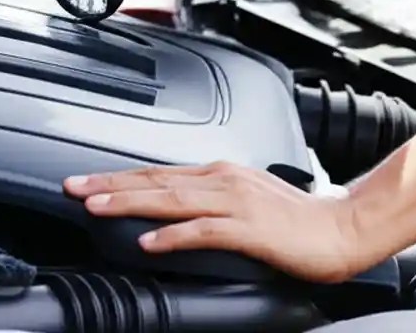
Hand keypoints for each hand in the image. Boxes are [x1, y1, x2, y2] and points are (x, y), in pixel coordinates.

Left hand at [63, 161, 367, 283]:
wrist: (343, 229)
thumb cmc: (299, 221)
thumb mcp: (247, 202)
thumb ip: (211, 204)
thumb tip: (174, 213)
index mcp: (222, 174)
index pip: (159, 173)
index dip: (119, 178)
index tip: (85, 182)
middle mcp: (225, 181)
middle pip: (157, 180)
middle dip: (110, 185)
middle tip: (72, 188)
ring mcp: (237, 203)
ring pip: (173, 199)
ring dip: (131, 202)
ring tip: (97, 208)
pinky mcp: (251, 229)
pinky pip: (204, 231)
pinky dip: (173, 235)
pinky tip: (149, 242)